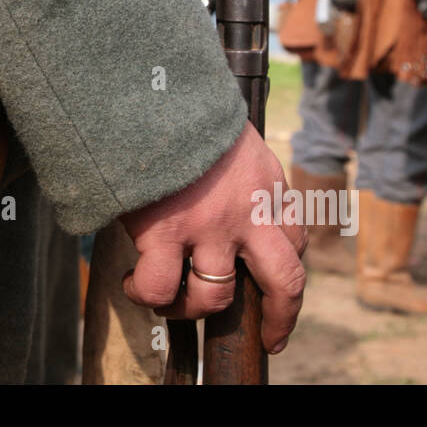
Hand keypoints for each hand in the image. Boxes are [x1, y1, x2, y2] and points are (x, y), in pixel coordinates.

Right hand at [119, 121, 306, 353]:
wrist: (153, 90)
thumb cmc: (184, 105)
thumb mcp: (230, 134)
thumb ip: (235, 169)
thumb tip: (217, 188)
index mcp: (266, 184)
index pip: (294, 239)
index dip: (284, 268)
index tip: (273, 284)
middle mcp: (248, 212)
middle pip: (285, 282)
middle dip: (281, 317)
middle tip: (271, 336)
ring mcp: (209, 227)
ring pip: (214, 297)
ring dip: (190, 308)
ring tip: (167, 300)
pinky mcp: (165, 234)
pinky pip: (158, 289)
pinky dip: (145, 294)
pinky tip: (132, 281)